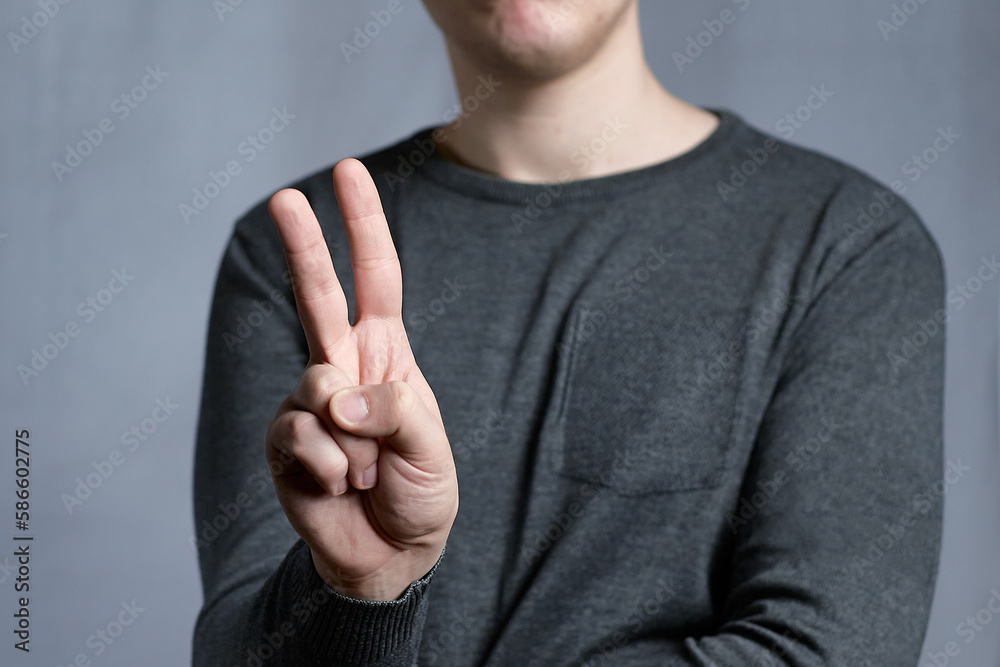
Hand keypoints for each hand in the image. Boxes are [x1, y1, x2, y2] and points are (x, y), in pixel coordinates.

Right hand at [264, 158, 457, 600]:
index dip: (364, 226)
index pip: (375, 278)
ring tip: (368, 473)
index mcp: (386, 355)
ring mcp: (310, 403)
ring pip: (314, 386)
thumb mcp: (430, 448)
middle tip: (285, 196)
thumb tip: (337, 394)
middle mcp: (344, 367)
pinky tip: (341, 488)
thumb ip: (394, 412)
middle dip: (305, 246)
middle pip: (317, 295)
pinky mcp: (284, 442)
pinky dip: (330, 468)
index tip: (349, 172)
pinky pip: (299, 437)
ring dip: (352, 441)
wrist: (391, 556)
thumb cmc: (421, 493)